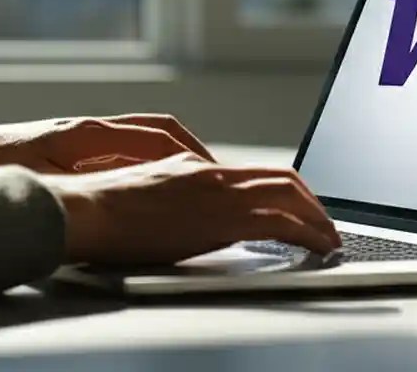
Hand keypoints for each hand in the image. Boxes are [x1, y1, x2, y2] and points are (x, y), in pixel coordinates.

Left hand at [0, 114, 215, 173]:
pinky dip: (152, 159)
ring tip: (197, 180)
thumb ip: (90, 185)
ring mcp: (84, 133)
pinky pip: (127, 146)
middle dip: (193, 151)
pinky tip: (155, 183)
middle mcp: (92, 127)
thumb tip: (131, 189)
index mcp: (90, 133)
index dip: (191, 157)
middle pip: (160, 130)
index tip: (215, 176)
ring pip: (145, 136)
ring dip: (174, 154)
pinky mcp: (75, 144)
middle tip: (219, 177)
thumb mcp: (46, 183)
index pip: (158, 137)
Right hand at [44, 153, 341, 264]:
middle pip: (284, 181)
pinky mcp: (220, 219)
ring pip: (290, 197)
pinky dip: (308, 234)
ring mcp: (220, 194)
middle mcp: (215, 174)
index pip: (259, 173)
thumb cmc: (104, 211)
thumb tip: (199, 215)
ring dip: (318, 220)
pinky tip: (317, 248)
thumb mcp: (150, 193)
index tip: (302, 209)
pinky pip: (281, 222)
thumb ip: (182, 197)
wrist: (86, 211)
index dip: (290, 191)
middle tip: (325, 225)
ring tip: (329, 240)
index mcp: (198, 167)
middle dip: (313, 204)